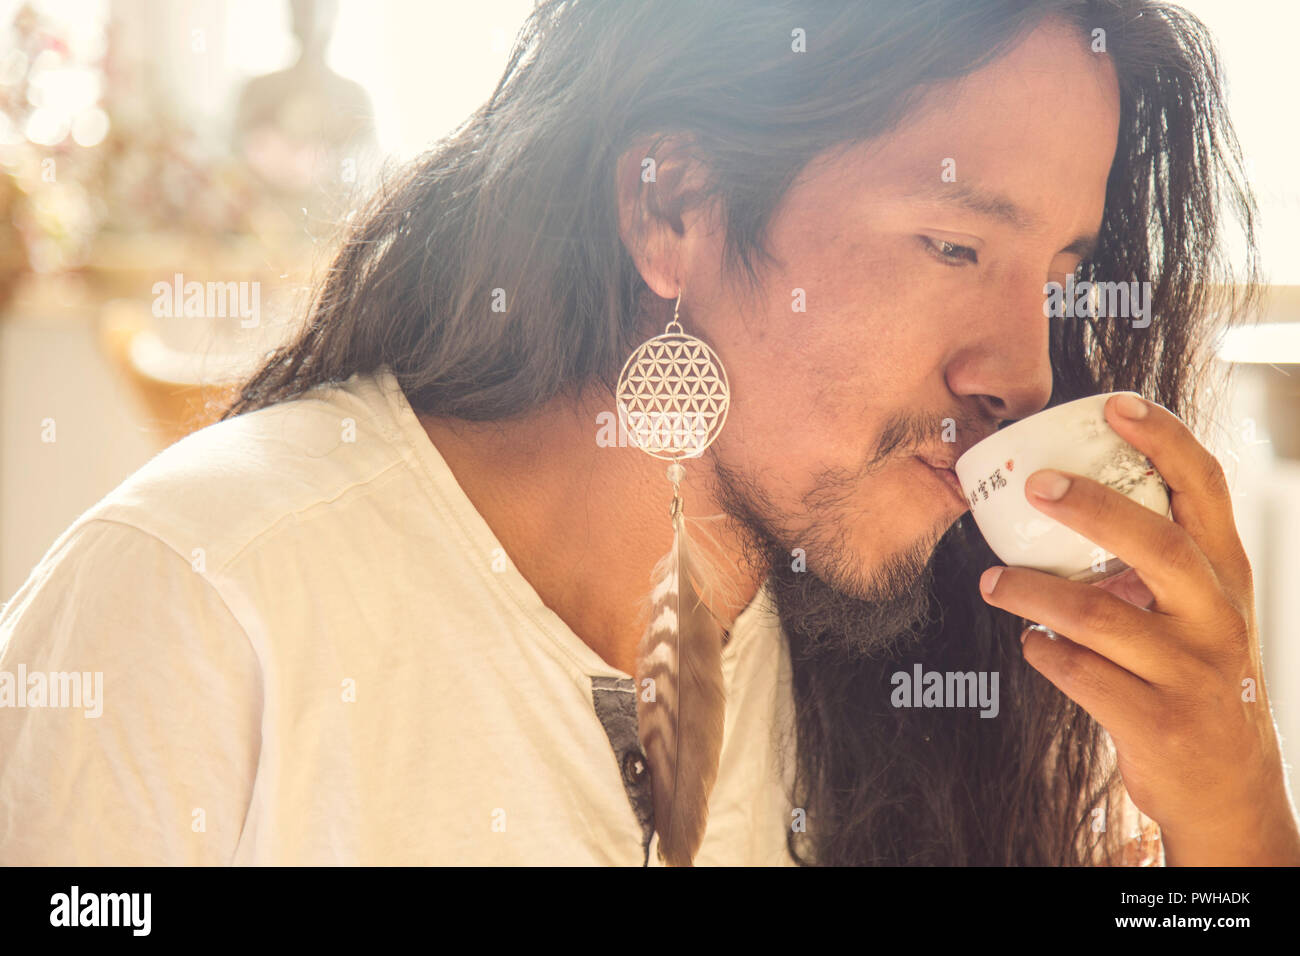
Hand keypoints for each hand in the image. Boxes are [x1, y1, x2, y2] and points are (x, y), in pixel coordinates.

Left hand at [977, 392, 1299, 864]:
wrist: (1228, 785)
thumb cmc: (1197, 676)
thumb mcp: (1198, 610)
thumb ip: (1152, 561)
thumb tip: (1068, 499)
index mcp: (1224, 574)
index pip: (1205, 490)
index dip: (1163, 440)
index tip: (1114, 404)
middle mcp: (1217, 616)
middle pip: (1156, 543)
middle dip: (1091, 508)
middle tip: (1034, 485)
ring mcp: (1191, 672)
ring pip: (1099, 616)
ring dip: (1032, 592)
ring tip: (992, 582)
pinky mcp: (1158, 721)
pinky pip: (1081, 675)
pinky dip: (1043, 653)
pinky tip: (1028, 642)